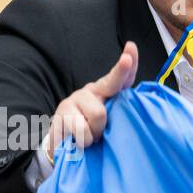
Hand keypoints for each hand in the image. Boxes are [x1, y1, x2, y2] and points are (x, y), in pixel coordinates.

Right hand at [47, 41, 137, 164]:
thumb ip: (118, 116)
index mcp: (105, 92)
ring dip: (94, 134)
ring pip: (97, 115)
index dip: (126, 64)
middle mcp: (90, 91)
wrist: (63, 145)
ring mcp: (74, 99)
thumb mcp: (108, 125)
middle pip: (107, 93)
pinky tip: (76, 140)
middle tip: (99, 133)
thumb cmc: (91, 134)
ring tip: (88, 137)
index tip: (130, 47)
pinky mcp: (61, 111)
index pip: (119, 77)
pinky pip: (80, 128)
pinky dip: (83, 140)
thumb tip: (126, 114)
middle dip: (106, 118)